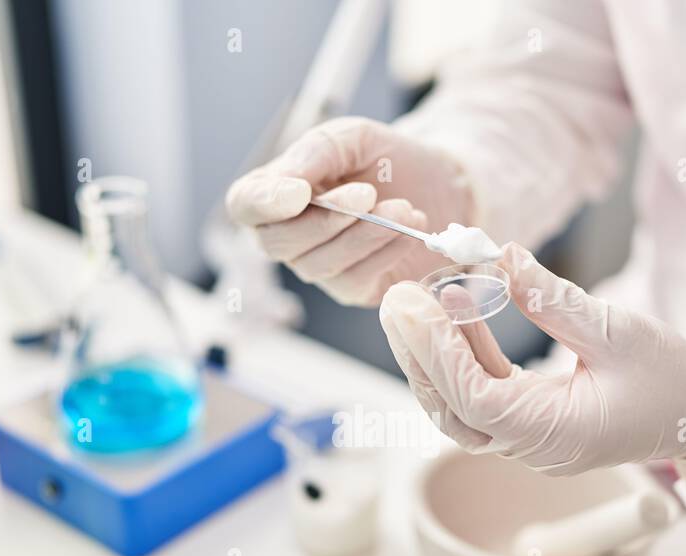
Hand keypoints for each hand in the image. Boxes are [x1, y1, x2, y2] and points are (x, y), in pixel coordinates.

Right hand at [225, 117, 472, 305]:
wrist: (440, 182)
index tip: (300, 191)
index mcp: (276, 192)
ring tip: (402, 208)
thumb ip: (318, 151)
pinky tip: (408, 228)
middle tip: (368, 193)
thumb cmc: (387, 158)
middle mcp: (289, 235)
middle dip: (324, 219)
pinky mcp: (353, 288)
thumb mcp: (353, 137)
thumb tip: (288, 181)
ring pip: (318, 265)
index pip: (244, 205)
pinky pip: (354, 280)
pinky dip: (383, 252)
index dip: (264, 203)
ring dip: (362, 235)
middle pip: (278, 243)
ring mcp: (318, 266)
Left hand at [378, 244, 685, 479]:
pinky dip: (466, 354)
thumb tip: (501, 256)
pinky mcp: (531, 424)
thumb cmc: (672, 380)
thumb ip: (554, 300)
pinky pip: (484, 393)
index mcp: (555, 433)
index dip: (437, 352)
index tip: (411, 304)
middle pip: (452, 409)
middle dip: (417, 354)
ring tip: (414, 298)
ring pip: (460, 405)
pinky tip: (458, 308)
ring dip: (435, 354)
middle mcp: (533, 446)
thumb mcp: (617, 330)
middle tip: (393, 297)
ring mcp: (529, 440)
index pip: (474, 400)